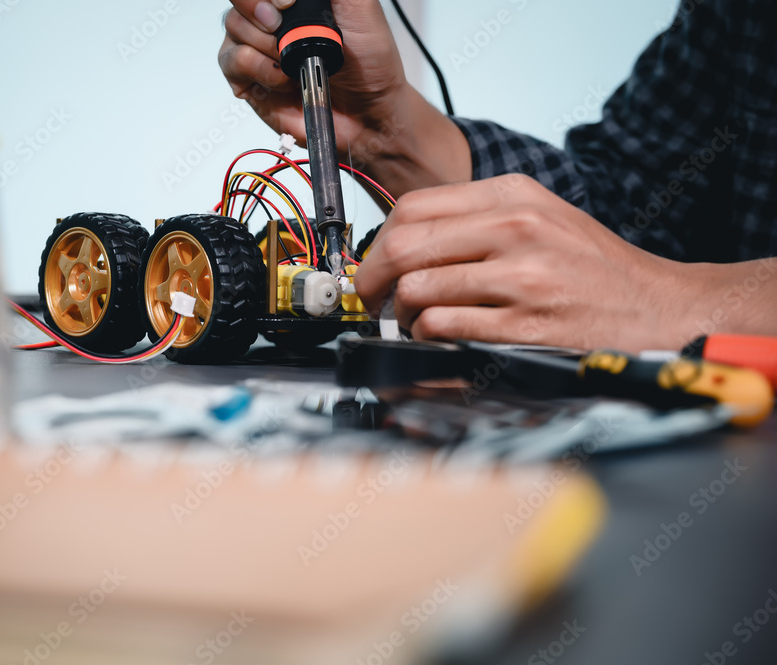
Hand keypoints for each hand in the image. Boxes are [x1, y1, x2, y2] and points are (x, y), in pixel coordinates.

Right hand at [219, 0, 406, 151]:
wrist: (368, 111)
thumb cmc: (369, 62)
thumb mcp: (360, 6)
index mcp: (294, 0)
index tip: (288, 2)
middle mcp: (271, 18)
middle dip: (257, 8)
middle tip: (280, 23)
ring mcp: (257, 47)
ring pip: (233, 26)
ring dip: (265, 43)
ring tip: (291, 59)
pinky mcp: (248, 79)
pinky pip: (231, 60)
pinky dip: (258, 66)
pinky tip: (282, 77)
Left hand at [353, 175, 713, 352]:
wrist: (659, 307)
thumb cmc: (595, 268)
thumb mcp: (540, 216)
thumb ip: (476, 220)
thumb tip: (404, 241)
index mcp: (512, 195)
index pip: (413, 207)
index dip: (378, 241)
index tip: (373, 264)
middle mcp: (515, 228)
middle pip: (404, 246)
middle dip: (373, 280)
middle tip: (372, 300)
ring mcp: (521, 276)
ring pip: (417, 289)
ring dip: (402, 314)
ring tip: (414, 322)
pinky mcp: (523, 324)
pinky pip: (444, 326)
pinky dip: (427, 336)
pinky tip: (439, 338)